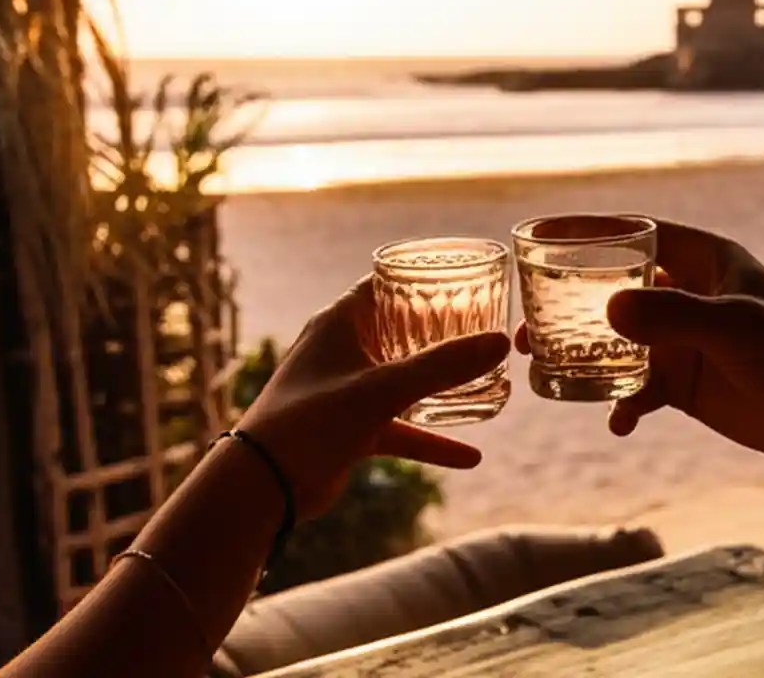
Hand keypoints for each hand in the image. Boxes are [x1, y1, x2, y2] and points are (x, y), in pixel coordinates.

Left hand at [238, 277, 508, 517]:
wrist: (263, 485)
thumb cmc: (311, 422)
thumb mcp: (381, 389)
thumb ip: (442, 367)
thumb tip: (500, 342)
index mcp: (340, 322)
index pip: (387, 283)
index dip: (425, 278)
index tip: (468, 279)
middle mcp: (343, 350)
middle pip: (402, 329)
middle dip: (443, 331)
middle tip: (486, 328)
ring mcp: (348, 391)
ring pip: (404, 380)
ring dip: (439, 385)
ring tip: (483, 382)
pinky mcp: (352, 429)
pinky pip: (402, 428)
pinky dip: (432, 439)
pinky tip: (470, 456)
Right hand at [515, 220, 763, 460]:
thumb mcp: (734, 327)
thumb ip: (674, 317)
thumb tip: (609, 309)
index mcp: (704, 260)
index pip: (634, 232)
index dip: (586, 231)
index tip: (537, 235)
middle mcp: (689, 295)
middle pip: (614, 288)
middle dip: (568, 303)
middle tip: (525, 321)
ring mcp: (685, 341)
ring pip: (618, 341)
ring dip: (581, 354)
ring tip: (540, 367)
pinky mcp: (688, 384)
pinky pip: (638, 388)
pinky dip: (622, 403)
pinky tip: (618, 421)